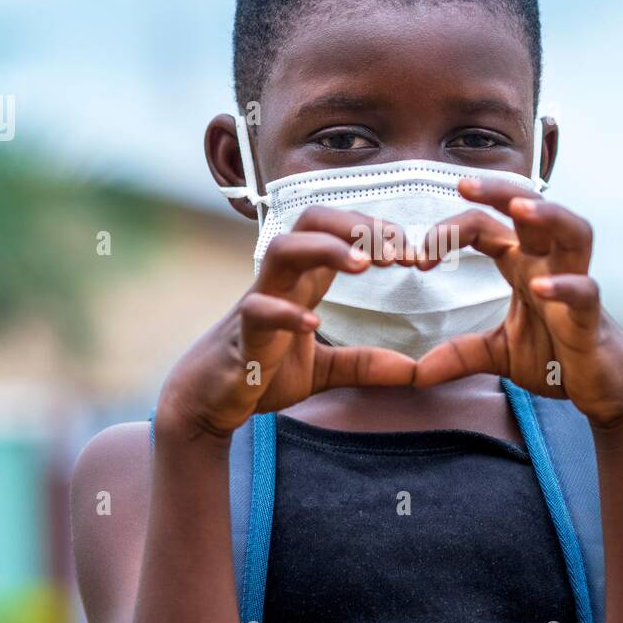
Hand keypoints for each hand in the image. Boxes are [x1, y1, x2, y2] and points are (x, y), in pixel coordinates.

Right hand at [156, 207, 416, 442]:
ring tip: (365, 266)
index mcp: (303, 280)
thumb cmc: (262, 371)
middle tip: (397, 249)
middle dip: (355, 224)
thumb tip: (413, 370)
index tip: (415, 253)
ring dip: (325, 249)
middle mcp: (281, 280)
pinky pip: (258, 310)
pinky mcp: (242, 335)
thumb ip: (363, 364)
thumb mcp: (323, 369)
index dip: (377, 232)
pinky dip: (286, 314)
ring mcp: (259, 302)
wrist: (207, 400)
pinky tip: (313, 324)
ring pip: (283, 250)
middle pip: (311, 221)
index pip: (338, 230)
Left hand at [412, 178, 622, 428]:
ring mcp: (574, 285)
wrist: (601, 388)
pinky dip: (564, 287)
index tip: (418, 259)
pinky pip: (584, 292)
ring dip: (549, 215)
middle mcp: (549, 264)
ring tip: (520, 208)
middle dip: (500, 191)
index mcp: (522, 264)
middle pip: (531, 208)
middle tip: (463, 184)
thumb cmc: (555, 357)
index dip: (449, 232)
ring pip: (574, 232)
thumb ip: (459, 355)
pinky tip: (540, 287)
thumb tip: (416, 373)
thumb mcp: (497, 354)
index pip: (485, 228)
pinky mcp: (591, 317)